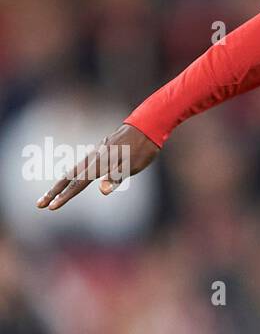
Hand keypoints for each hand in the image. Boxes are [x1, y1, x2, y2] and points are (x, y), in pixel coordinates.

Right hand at [36, 124, 159, 210]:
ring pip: (72, 171)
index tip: (51, 208)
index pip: (78, 185)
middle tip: (39, 204)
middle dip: (53, 192)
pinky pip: (79, 165)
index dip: (64, 197)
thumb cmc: (142, 148)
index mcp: (99, 164)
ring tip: (49, 195)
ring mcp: (95, 154)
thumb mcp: (134, 166)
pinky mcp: (99, 151)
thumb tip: (101, 190)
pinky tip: (70, 178)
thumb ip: (116, 178)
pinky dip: (70, 175)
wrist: (145, 126)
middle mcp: (93, 159)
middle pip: (68, 178)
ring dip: (59, 184)